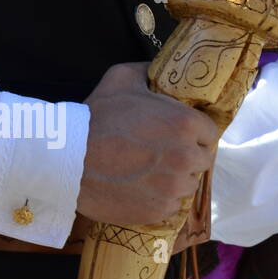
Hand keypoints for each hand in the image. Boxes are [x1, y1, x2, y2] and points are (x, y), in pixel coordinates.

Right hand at [80, 62, 219, 225]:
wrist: (68, 161)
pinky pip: (172, 206)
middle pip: (201, 160)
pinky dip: (161, 200)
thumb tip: (159, 68)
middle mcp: (187, 157)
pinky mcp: (160, 210)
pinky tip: (142, 190)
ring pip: (188, 184)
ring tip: (151, 174)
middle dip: (187, 157)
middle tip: (163, 154)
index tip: (178, 136)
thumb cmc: (95, 118)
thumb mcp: (121, 79)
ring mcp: (174, 187)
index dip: (194, 134)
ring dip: (175, 180)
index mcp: (185, 124)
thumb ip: (147, 71)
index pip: (209, 133)